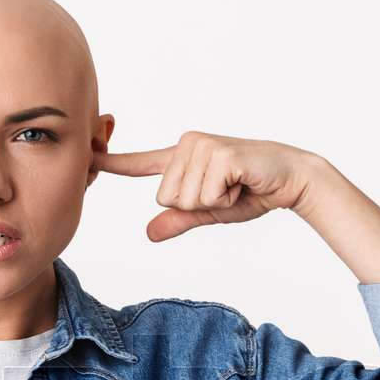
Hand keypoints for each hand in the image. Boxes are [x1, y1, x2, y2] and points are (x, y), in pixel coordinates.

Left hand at [93, 132, 315, 241]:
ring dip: (214, 202)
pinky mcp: (219, 153)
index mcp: (181, 157)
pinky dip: (227, 199)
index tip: (88, 156)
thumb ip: (180, 219)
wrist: (291, 180)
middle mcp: (187, 145)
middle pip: (165, 198)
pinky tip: (242, 183)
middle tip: (226, 190)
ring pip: (184, 199)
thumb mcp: (209, 211)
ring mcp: (202, 146)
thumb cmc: (251, 192)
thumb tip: (149, 234)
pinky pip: (206, 197)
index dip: (113, 162)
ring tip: (235, 185)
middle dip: (197, 205)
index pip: (141, 164)